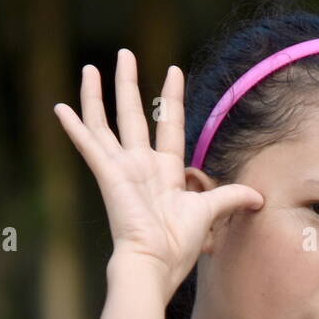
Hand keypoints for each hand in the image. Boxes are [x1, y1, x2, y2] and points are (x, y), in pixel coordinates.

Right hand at [53, 48, 264, 284]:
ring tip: (90, 68)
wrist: (155, 264)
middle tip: (124, 54)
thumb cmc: (178, 246)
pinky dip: (74, 127)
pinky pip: (88, 146)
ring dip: (96, 95)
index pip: (168, 124)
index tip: (174, 70)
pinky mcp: (107, 175)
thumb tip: (259, 198)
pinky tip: (59, 108)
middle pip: (132, 115)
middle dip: (128, 83)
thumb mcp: (209, 213)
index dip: (171, 98)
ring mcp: (121, 169)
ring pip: (105, 123)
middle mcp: (140, 166)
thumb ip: (231, 198)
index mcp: (164, 172)